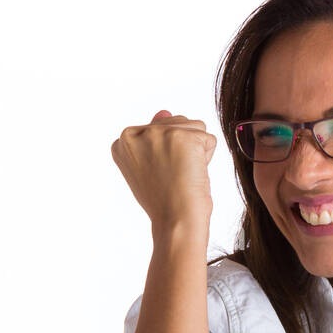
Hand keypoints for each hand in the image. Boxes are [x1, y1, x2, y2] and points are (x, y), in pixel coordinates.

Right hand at [111, 110, 215, 233]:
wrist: (175, 221)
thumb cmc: (164, 200)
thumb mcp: (150, 166)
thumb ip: (154, 137)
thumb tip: (164, 111)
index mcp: (123, 140)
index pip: (159, 129)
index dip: (167, 154)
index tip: (160, 174)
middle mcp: (137, 132)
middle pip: (177, 124)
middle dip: (183, 149)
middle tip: (173, 176)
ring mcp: (159, 132)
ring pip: (194, 128)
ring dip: (196, 152)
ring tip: (182, 174)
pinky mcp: (183, 137)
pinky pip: (209, 139)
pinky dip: (207, 158)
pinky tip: (193, 173)